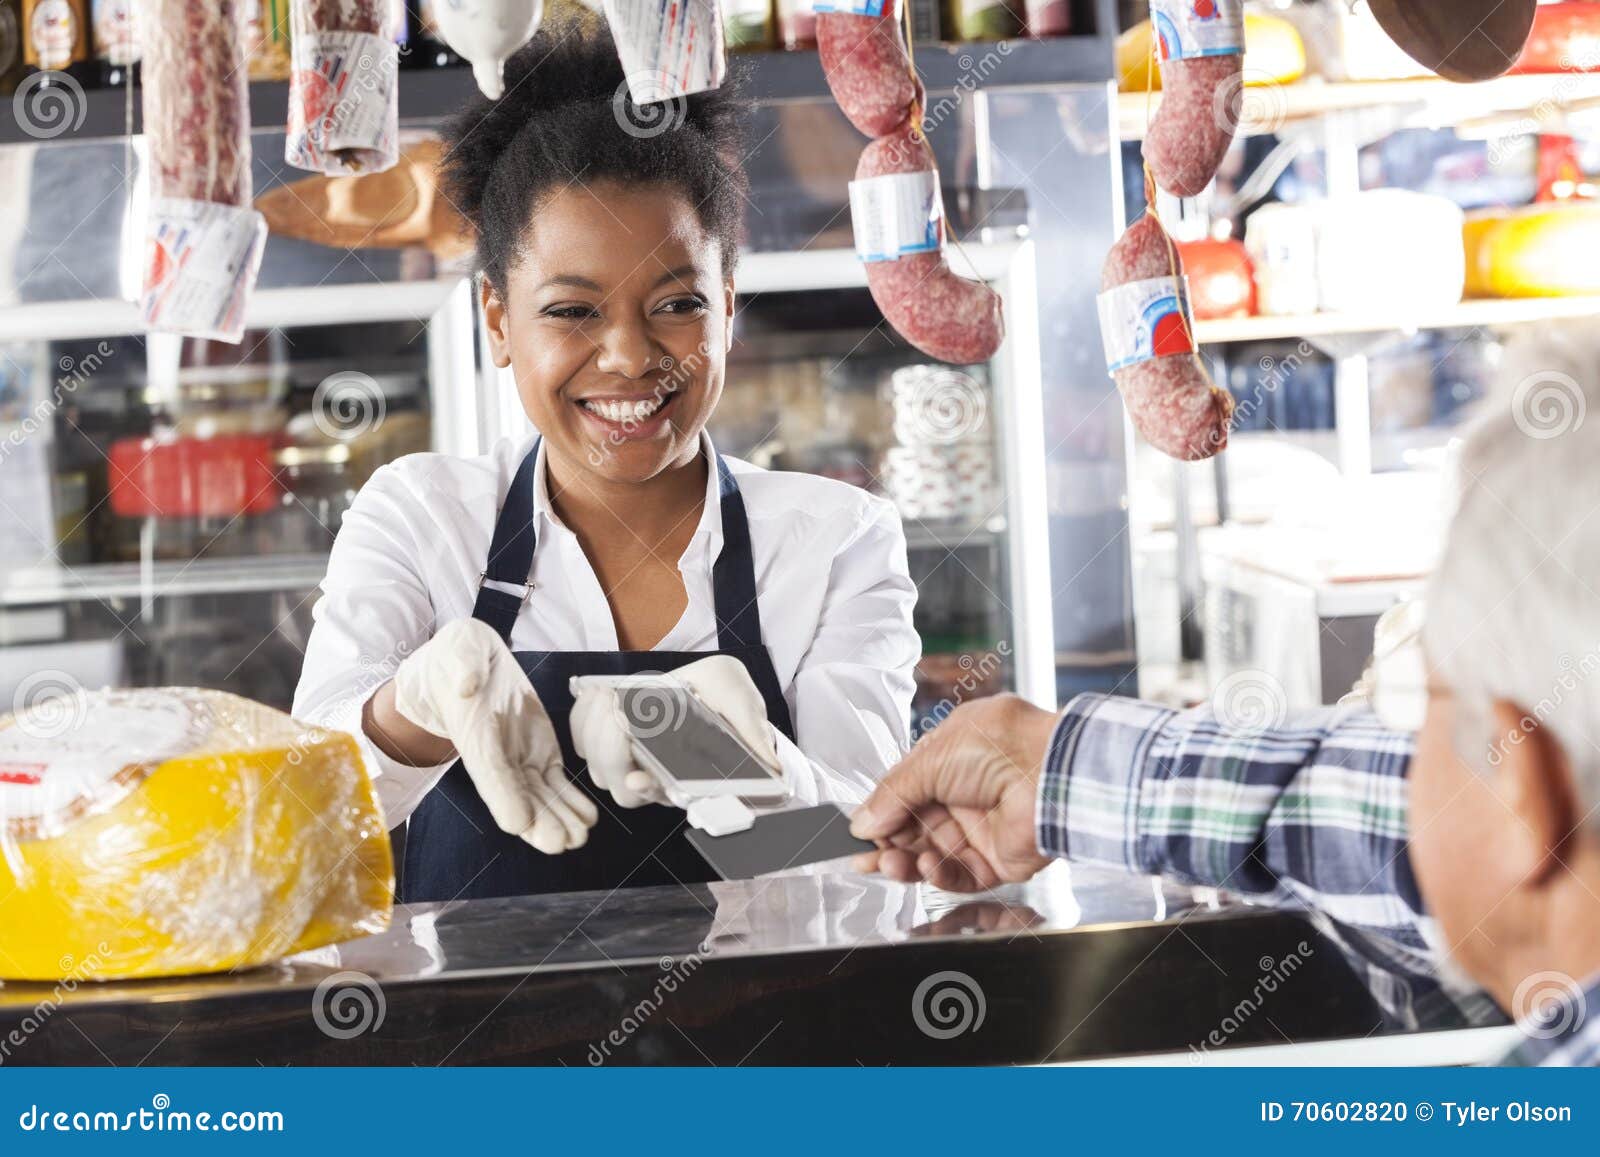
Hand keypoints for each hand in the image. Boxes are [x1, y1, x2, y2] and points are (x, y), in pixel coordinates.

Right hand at [390, 618, 596, 852]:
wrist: (465, 664)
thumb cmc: (458, 656)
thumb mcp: (458, 649)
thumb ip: (462, 666)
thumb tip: (468, 685)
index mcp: (475, 735)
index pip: (489, 772)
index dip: (504, 797)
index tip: (520, 822)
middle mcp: (498, 757)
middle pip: (517, 798)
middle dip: (539, 823)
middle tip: (561, 842)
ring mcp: (520, 759)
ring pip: (540, 797)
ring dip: (559, 819)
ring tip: (580, 837)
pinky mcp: (540, 753)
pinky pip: (556, 783)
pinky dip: (570, 802)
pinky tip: (588, 820)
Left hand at [571, 655, 780, 809]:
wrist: (715, 693)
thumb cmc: (731, 708)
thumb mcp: (745, 705)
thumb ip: (754, 731)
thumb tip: (770, 762)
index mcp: (687, 775)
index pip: (662, 794)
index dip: (649, 790)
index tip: (640, 777)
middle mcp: (656, 774)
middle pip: (619, 783)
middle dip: (612, 751)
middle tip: (620, 713)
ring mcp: (630, 759)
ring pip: (597, 764)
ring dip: (595, 732)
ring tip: (608, 696)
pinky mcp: (610, 738)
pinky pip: (583, 738)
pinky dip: (583, 718)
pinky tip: (598, 694)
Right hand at [849, 694, 1057, 891]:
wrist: (1052, 774)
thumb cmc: (1004, 747)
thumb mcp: (931, 759)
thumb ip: (893, 794)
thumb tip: (862, 820)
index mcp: (951, 760)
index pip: (905, 794)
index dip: (881, 814)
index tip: (858, 832)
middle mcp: (966, 794)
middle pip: (915, 829)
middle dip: (888, 844)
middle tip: (865, 856)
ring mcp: (983, 828)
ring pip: (932, 855)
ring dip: (908, 861)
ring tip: (891, 863)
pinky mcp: (999, 860)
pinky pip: (960, 875)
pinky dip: (940, 874)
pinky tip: (928, 866)